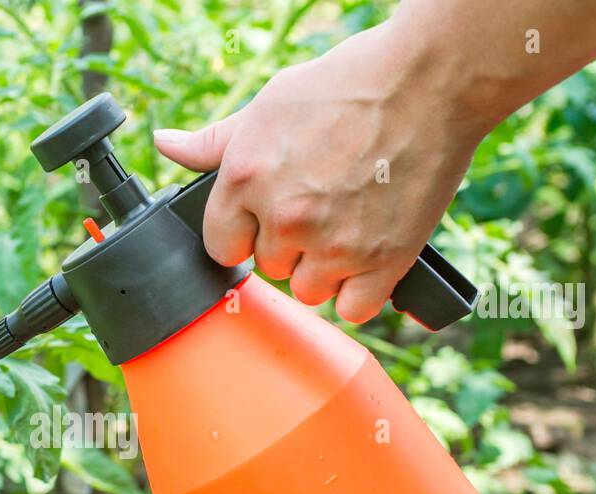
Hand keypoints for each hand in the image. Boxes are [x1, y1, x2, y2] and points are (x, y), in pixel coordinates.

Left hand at [154, 22, 485, 322]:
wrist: (429, 81)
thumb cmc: (348, 85)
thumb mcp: (269, 104)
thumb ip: (215, 141)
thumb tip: (166, 146)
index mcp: (245, 181)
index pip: (221, 245)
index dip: (245, 231)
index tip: (266, 218)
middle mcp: (285, 219)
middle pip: (269, 266)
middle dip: (289, 243)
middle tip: (321, 205)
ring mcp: (334, 245)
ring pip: (309, 290)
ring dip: (324, 268)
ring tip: (347, 224)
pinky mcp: (382, 262)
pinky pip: (353, 309)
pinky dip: (360, 291)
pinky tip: (369, 255)